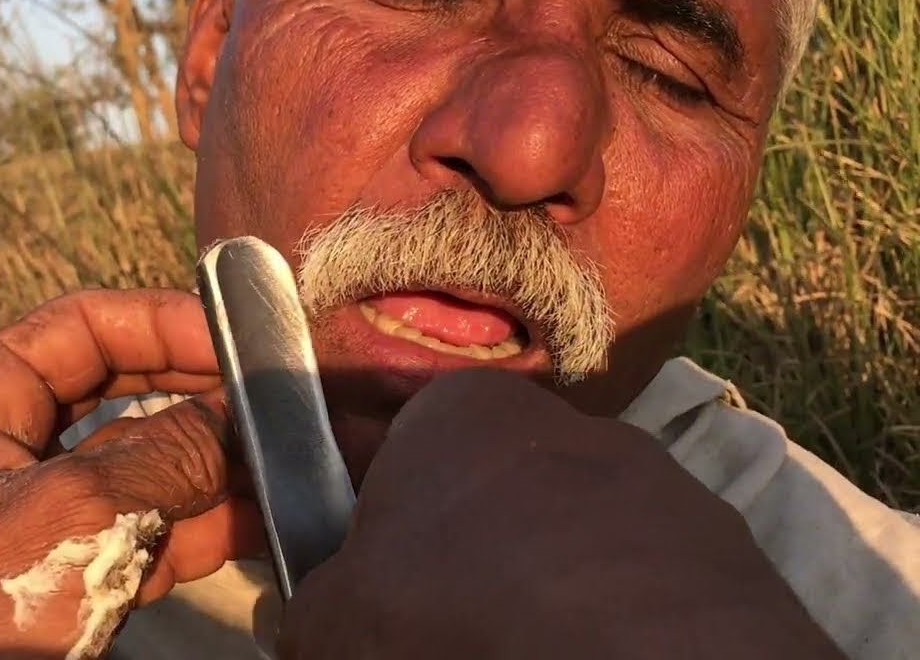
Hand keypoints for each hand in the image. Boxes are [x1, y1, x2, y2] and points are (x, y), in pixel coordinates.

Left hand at [0, 289, 262, 658]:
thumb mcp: (71, 516)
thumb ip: (162, 455)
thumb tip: (237, 416)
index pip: (75, 329)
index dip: (159, 323)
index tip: (235, 336)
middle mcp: (9, 448)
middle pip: (124, 390)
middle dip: (202, 392)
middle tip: (277, 391)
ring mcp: (51, 512)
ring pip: (151, 463)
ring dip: (221, 461)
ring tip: (296, 453)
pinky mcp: (85, 570)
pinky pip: (159, 527)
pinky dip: (215, 522)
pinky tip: (275, 516)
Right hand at [277, 368, 845, 659]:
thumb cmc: (456, 618)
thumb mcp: (337, 621)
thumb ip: (315, 606)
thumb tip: (315, 619)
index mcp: (465, 411)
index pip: (396, 448)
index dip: (374, 520)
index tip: (376, 581)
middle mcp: (570, 424)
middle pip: (493, 493)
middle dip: (469, 555)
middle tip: (445, 625)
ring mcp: (662, 486)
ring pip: (577, 540)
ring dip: (550, 587)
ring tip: (526, 648)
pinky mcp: (731, 554)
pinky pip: (649, 587)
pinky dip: (622, 621)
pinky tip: (599, 655)